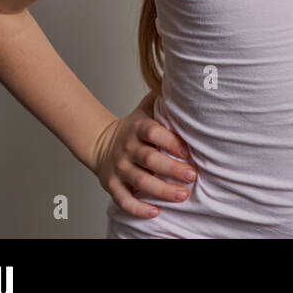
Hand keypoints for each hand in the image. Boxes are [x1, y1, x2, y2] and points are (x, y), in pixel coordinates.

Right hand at [91, 90, 196, 217]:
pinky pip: (124, 200)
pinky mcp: (112, 185)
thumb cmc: (133, 127)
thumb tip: (184, 80)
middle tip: (192, 176)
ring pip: (140, 181)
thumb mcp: (144, 110)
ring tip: (182, 195)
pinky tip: (155, 212)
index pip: (154, 133)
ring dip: (162, 190)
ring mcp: (119, 168)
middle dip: (172, 169)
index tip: (188, 151)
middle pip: (149, 159)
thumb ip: (161, 99)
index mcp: (138, 128)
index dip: (170, 141)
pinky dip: (138, 208)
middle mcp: (128, 149)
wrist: (100, 142)